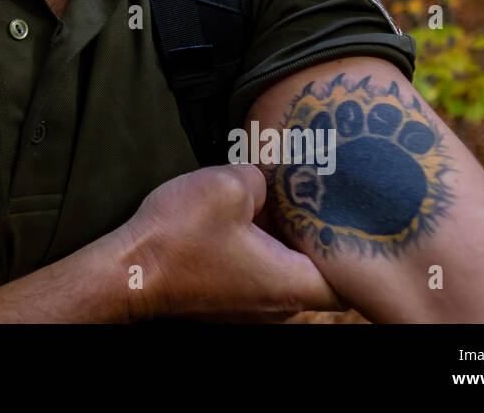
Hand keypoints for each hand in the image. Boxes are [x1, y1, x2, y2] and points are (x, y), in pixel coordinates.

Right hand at [117, 164, 341, 321]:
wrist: (127, 272)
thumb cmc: (177, 237)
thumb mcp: (229, 183)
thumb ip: (263, 176)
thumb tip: (265, 180)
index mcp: (292, 284)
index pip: (352, 277)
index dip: (356, 240)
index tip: (350, 207)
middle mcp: (280, 306)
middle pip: (320, 269)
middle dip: (317, 230)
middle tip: (314, 191)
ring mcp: (253, 307)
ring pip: (287, 268)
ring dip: (283, 236)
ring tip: (276, 197)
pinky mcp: (229, 301)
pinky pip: (260, 272)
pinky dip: (260, 247)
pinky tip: (245, 215)